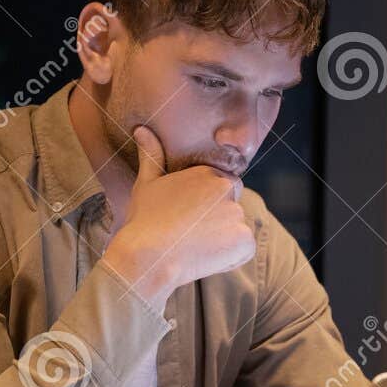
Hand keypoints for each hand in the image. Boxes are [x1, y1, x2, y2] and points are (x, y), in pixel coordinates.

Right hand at [102, 125, 255, 308]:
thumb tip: (142, 129)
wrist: (148, 257)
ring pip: (236, 228)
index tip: (189, 216)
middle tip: (192, 232)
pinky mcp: (244, 241)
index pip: (222, 185)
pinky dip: (231, 256)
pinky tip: (205, 257)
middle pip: (231, 205)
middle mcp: (227, 189)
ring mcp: (238, 215)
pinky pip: (243, 249)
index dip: (207, 203)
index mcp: (208, 173)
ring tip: (194, 246)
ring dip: (223, 238)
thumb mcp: (146, 184)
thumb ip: (151, 155)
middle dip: (218, 217)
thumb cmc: (144, 220)